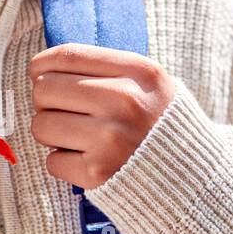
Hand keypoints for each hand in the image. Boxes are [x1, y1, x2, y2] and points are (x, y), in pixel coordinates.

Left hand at [28, 44, 175, 188]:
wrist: (192, 178)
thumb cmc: (158, 125)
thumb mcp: (148, 83)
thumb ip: (105, 69)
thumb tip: (41, 69)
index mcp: (138, 72)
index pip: (67, 55)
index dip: (41, 66)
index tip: (40, 75)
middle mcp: (125, 101)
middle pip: (44, 90)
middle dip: (47, 103)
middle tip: (67, 113)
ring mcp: (110, 138)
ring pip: (41, 126)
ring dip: (52, 134)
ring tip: (79, 138)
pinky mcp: (98, 173)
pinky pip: (51, 162)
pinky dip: (65, 164)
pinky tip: (89, 161)